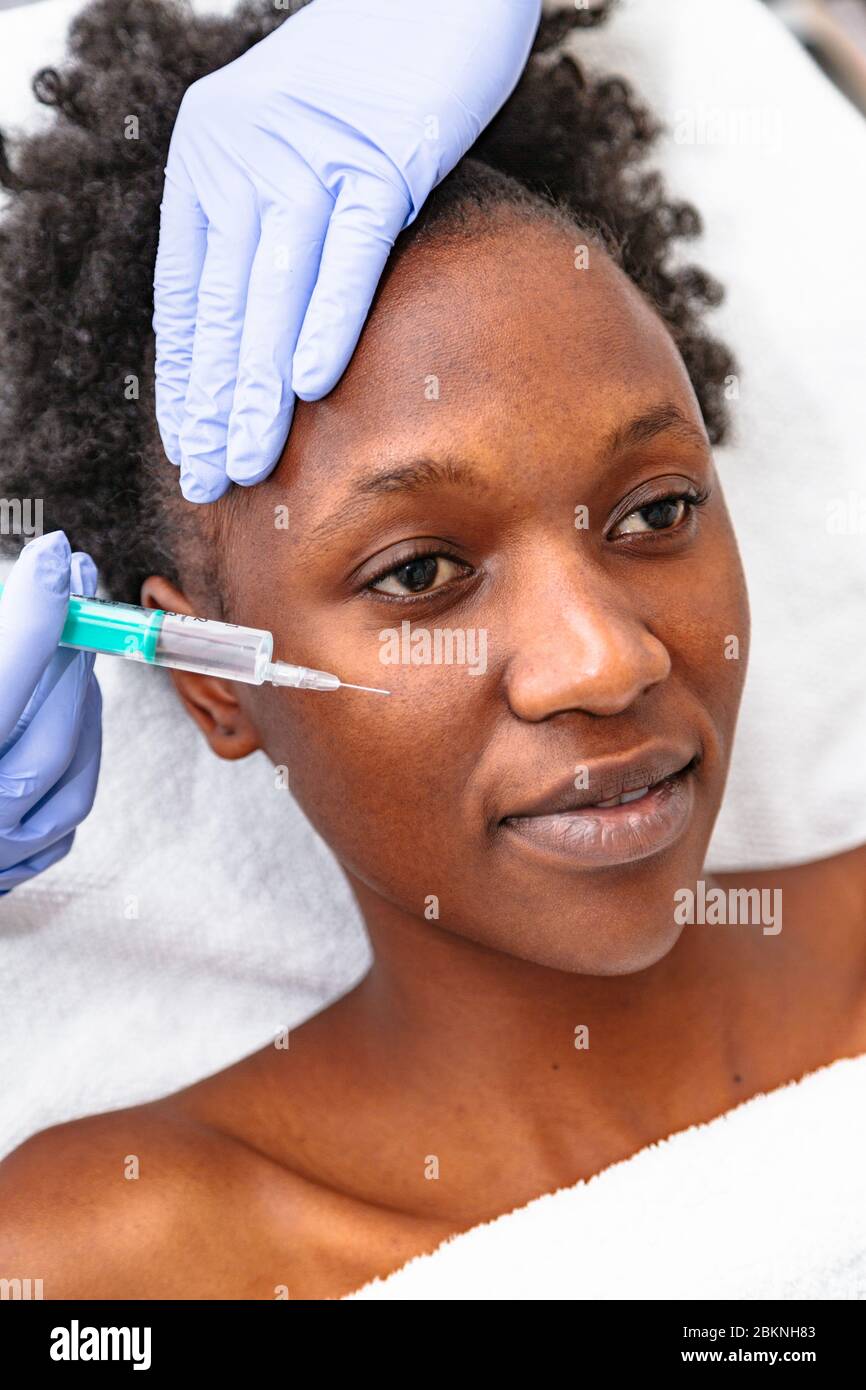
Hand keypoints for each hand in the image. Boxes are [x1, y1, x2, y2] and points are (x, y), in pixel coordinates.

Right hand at [0, 532, 101, 893]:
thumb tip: (12, 588)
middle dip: (65, 643)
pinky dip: (74, 746)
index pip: (1, 682)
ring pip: (68, 762)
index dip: (32, 614)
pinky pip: (69, 802)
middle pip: (47, 723)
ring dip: (75, 692)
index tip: (51, 556)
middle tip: (69, 578)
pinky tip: (64, 703)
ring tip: (64, 640)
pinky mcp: (14, 867)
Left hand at [153, 0, 541, 501]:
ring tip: (246, 462)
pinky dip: (329, 319)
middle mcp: (244, 154)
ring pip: (273, 292)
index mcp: (209, 158)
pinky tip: (311, 384)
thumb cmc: (368, 81)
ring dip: (258, 387)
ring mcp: (311, 155)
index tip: (187, 445)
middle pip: (225, 305)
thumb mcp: (290, 151)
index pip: (190, 291)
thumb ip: (267, 230)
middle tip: (208, 480)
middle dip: (213, 405)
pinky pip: (350, 253)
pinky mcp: (382, 156)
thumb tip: (270, 335)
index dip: (187, 377)